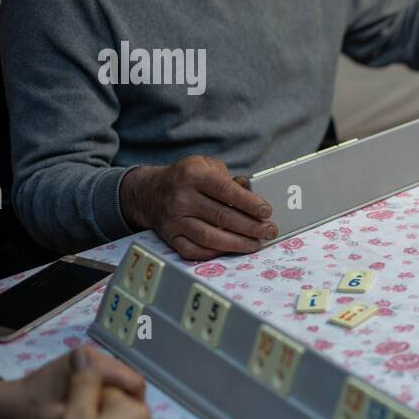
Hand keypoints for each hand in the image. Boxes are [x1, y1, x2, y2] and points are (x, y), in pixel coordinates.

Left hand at [0, 346, 144, 418]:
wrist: (5, 407)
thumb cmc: (31, 412)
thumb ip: (93, 417)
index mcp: (90, 361)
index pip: (133, 382)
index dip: (134, 407)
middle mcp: (95, 356)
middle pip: (130, 383)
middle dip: (127, 406)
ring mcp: (92, 363)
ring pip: (123, 387)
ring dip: (119, 405)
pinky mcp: (89, 372)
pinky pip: (112, 388)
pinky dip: (110, 403)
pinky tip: (100, 418)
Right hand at [120, 155, 276, 260]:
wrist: (149, 192)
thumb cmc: (186, 178)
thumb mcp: (205, 166)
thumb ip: (229, 178)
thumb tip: (252, 192)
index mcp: (193, 175)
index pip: (226, 191)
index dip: (249, 203)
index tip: (267, 211)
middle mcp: (182, 198)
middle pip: (222, 217)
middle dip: (251, 227)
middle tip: (269, 231)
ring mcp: (174, 220)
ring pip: (210, 237)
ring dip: (237, 243)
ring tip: (256, 244)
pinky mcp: (170, 237)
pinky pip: (195, 251)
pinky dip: (215, 252)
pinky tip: (231, 249)